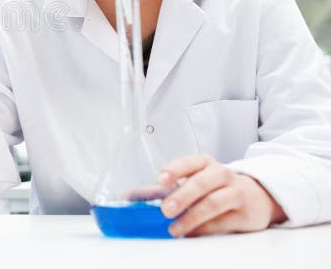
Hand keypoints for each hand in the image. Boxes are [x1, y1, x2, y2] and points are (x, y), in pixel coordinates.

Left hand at [158, 153, 286, 236]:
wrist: (258, 196)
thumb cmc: (217, 187)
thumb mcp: (197, 179)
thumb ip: (170, 187)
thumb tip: (136, 195)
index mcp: (206, 163)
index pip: (190, 162)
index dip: (175, 169)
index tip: (160, 179)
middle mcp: (222, 174)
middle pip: (201, 183)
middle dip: (182, 196)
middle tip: (165, 210)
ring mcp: (236, 193)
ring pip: (212, 203)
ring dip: (191, 218)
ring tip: (174, 229)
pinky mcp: (246, 214)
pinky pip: (222, 222)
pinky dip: (204, 229)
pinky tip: (191, 233)